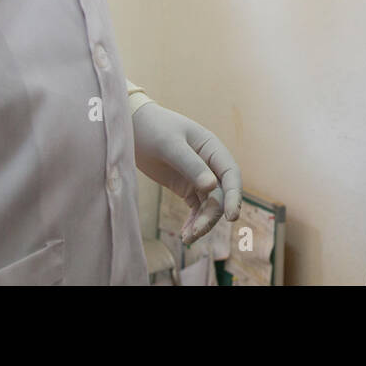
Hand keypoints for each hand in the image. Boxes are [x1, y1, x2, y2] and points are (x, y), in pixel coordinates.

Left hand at [133, 102, 242, 244]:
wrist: (132, 128)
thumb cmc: (153, 128)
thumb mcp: (170, 145)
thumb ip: (191, 165)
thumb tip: (212, 186)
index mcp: (212, 148)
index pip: (230, 174)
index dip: (234, 196)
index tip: (231, 217)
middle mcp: (210, 164)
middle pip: (220, 195)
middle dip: (211, 215)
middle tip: (196, 232)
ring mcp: (198, 177)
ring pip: (209, 204)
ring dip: (202, 222)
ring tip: (188, 238)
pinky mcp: (185, 187)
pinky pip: (196, 208)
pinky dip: (193, 221)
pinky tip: (186, 234)